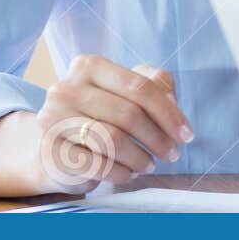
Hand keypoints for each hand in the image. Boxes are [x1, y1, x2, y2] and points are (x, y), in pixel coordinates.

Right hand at [33, 58, 194, 191]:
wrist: (54, 148)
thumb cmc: (99, 116)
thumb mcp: (126, 92)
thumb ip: (155, 85)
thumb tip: (171, 101)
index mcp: (88, 66)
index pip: (139, 86)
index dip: (168, 112)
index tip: (187, 134)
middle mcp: (66, 88)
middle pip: (128, 114)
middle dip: (158, 138)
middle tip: (172, 154)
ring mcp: (53, 120)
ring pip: (113, 140)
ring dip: (140, 158)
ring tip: (149, 164)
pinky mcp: (51, 151)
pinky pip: (97, 165)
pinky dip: (121, 173)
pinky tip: (129, 174)